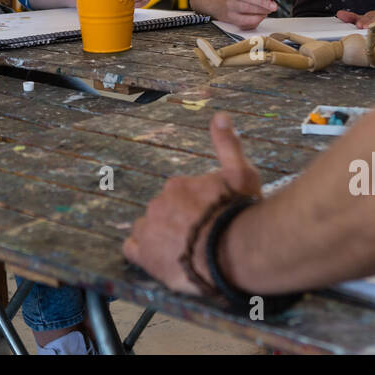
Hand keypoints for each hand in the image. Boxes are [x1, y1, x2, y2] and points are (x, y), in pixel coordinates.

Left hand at [123, 114, 261, 293]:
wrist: (233, 251)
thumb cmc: (239, 213)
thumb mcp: (242, 174)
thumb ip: (228, 145)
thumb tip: (220, 115)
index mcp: (177, 185)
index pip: (179, 195)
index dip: (194, 207)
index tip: (207, 218)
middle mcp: (158, 204)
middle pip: (164, 212)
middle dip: (178, 222)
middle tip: (199, 237)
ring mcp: (149, 230)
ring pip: (147, 229)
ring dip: (160, 237)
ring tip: (183, 252)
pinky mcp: (146, 256)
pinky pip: (132, 250)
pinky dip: (143, 253)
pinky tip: (159, 259)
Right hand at [225, 0, 281, 29]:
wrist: (233, 3)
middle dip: (262, 1)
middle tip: (273, 5)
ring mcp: (230, 5)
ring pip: (246, 8)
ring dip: (261, 10)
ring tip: (268, 10)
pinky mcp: (232, 18)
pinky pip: (245, 20)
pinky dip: (257, 19)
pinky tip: (262, 16)